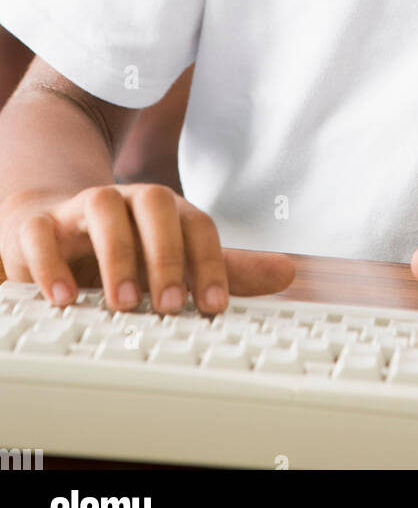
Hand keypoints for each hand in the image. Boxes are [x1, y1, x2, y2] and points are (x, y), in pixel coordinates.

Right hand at [0, 185, 293, 315]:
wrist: (55, 226)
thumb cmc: (126, 246)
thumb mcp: (176, 258)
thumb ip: (226, 269)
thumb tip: (288, 272)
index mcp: (166, 210)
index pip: (197, 224)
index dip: (210, 262)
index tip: (215, 306)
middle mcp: (128, 201)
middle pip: (154, 203)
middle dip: (166, 254)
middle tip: (169, 305)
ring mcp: (82, 208)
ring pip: (103, 207)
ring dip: (116, 254)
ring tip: (124, 303)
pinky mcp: (40, 225)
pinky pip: (42, 233)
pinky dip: (51, 264)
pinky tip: (62, 299)